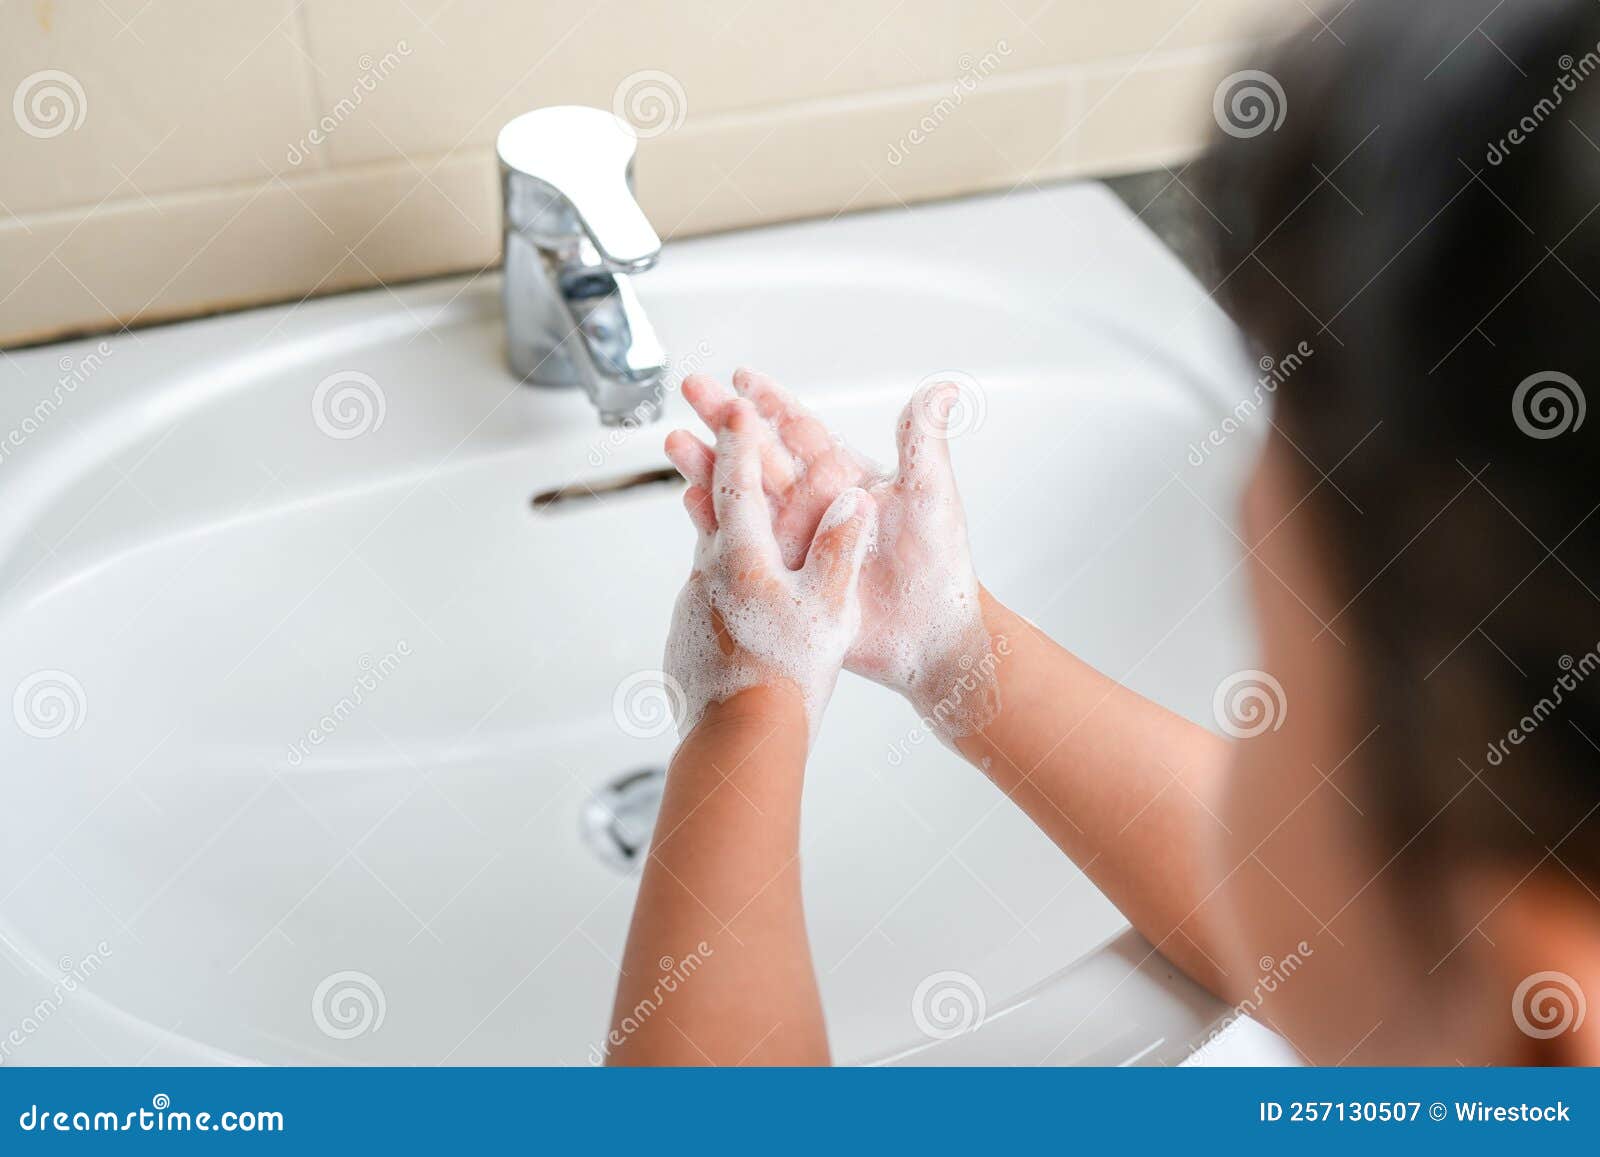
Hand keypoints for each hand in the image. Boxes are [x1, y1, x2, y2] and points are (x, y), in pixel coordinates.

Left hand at [665, 397, 876, 744]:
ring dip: (719, 540)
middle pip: (710, 513)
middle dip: (711, 472)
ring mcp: (691, 610)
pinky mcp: (684, 642)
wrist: (737, 743)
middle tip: (694, 438)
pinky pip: (706, 603)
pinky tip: (741, 612)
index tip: (736, 405)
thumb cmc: (789, 677)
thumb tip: (854, 497)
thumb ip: (840, 548)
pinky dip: (722, 594)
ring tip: (733, 533)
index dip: (741, 440)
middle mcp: (707, 577)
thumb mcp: (828, 608)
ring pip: (708, 561)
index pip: (739, 483)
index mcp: (741, 558)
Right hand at [666, 369, 998, 739]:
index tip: (740, 378)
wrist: (929, 641)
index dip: (771, 403)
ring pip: (743, 493)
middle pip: (760, 452)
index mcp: (847, 479)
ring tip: (675, 442)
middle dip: (726, 421)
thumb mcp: (933, 497)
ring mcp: (796, 540)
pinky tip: (690, 499)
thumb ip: (924, 441)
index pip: (802, 430)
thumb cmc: (940, 570)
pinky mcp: (784, 575)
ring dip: (710, 465)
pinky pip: (742, 542)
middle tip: (692, 390)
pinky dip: (714, 521)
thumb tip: (946, 387)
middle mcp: (816, 505)